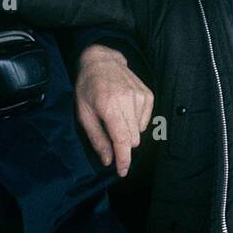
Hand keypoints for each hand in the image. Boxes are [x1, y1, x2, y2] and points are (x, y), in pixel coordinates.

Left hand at [73, 43, 153, 176]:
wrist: (102, 61)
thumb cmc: (88, 87)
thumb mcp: (84, 114)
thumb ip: (97, 138)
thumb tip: (108, 160)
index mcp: (109, 106)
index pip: (122, 139)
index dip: (124, 159)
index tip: (122, 171)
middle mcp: (127, 100)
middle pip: (132, 139)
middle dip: (122, 145)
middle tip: (109, 135)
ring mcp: (140, 96)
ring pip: (139, 132)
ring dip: (128, 131)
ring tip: (115, 116)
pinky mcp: (148, 95)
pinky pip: (145, 121)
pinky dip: (135, 122)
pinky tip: (125, 111)